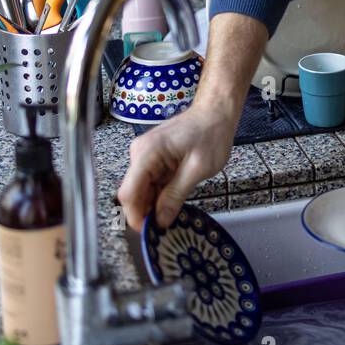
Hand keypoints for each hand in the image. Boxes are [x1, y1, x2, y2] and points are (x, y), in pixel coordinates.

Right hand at [118, 104, 232, 231]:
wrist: (215, 112)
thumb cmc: (211, 134)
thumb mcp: (198, 169)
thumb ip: (176, 195)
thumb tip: (160, 220)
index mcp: (147, 153)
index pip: (129, 192)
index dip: (136, 216)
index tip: (149, 232)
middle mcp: (139, 153)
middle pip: (132, 192)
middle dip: (145, 212)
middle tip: (164, 229)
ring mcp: (144, 155)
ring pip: (141, 189)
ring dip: (152, 204)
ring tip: (171, 216)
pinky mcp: (152, 158)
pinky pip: (150, 182)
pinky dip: (158, 194)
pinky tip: (171, 202)